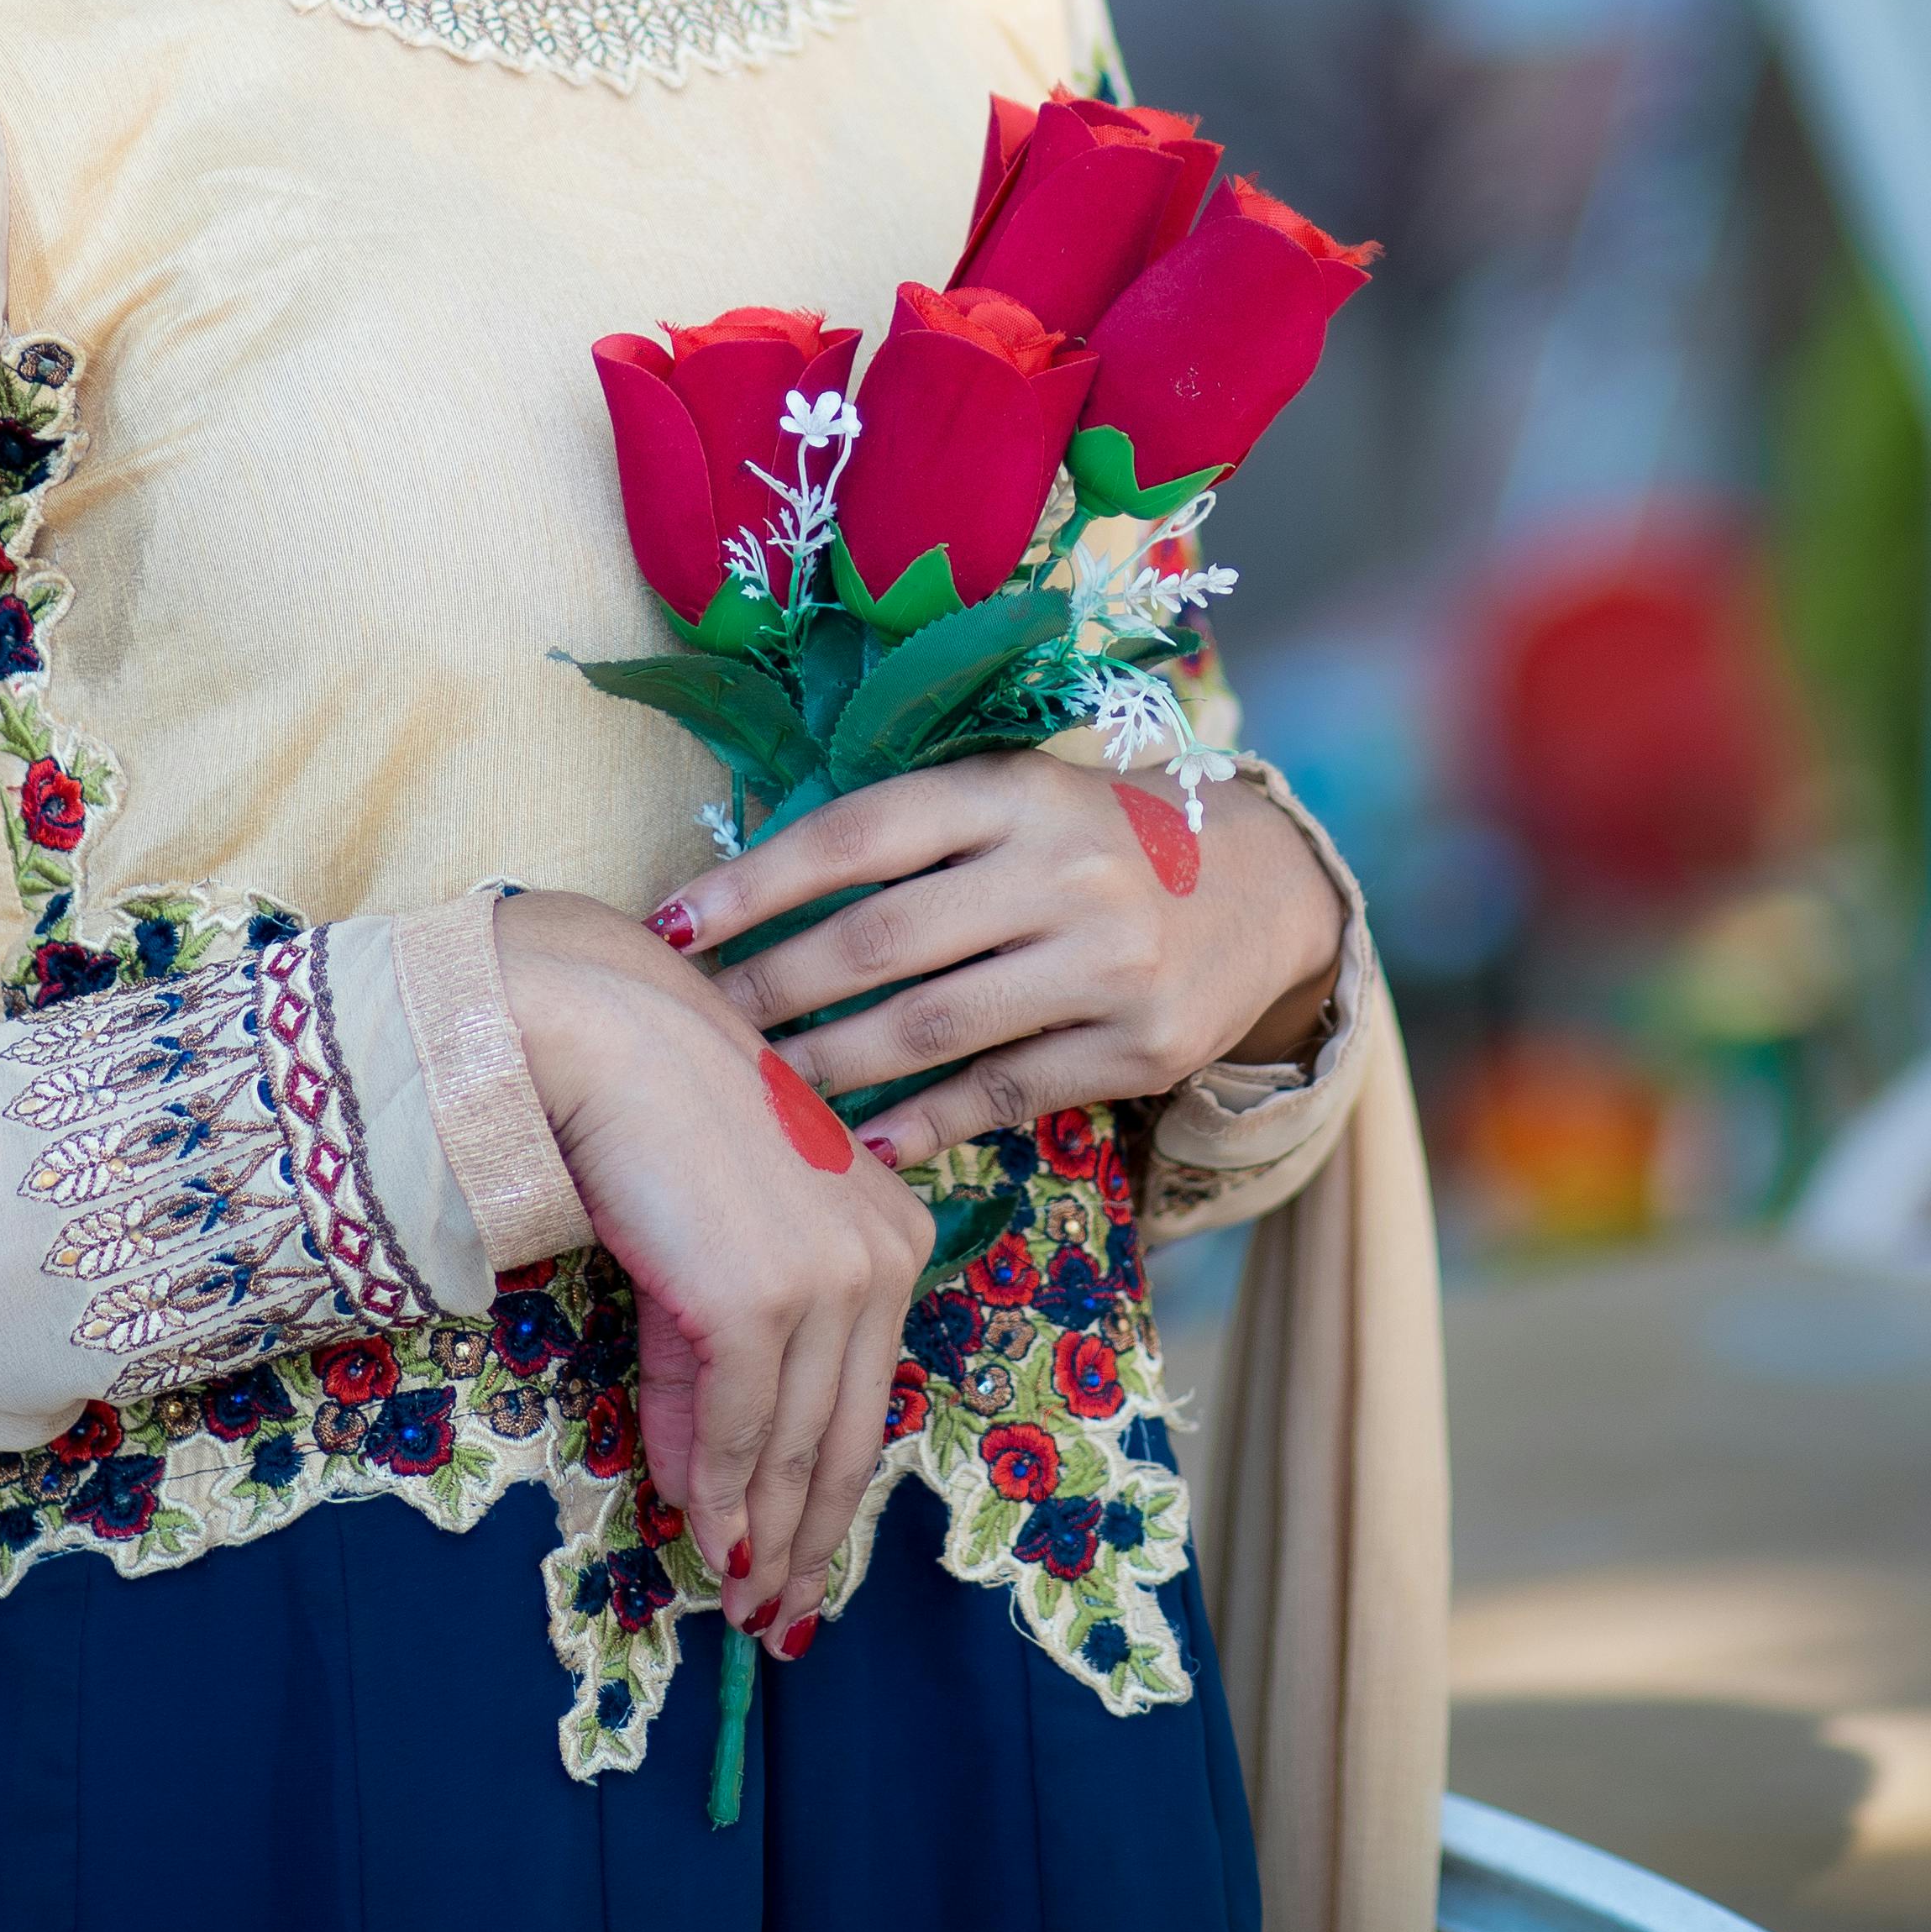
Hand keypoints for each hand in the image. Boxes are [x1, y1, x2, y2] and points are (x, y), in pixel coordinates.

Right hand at [494, 888, 932, 1645]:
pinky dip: (713, 1486)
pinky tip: (695, 1529)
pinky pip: (737, 1423)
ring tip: (735, 1597)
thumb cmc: (652, 1120)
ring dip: (759, 1531)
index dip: (833, 1496)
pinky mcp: (761, 1296)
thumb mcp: (713, 1247)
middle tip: (775, 1617)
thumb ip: (718, 1369)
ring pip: (794, 1441)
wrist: (597, 1035)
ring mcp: (828, 1277)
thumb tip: (711, 1496)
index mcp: (893, 1232)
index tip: (806, 1567)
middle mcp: (882, 1256)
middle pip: (848, 1435)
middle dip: (810, 1538)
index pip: (868, 1395)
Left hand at [657, 752, 1345, 1169]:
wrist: (1259, 888)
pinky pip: (1003, 1094)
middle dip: (773, 986)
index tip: (671, 920)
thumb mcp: (1010, 799)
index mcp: (1012, 791)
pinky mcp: (1142, 1047)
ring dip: (829, 1064)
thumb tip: (746, 889)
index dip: (755, 880)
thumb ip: (909, 832)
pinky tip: (860, 1140)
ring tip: (760, 1084)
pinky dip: (922, 1123)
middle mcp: (1063, 870)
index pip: (859, 833)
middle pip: (882, 941)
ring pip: (932, 1029)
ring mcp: (1108, 963)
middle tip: (702, 1018)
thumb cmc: (1085, 838)